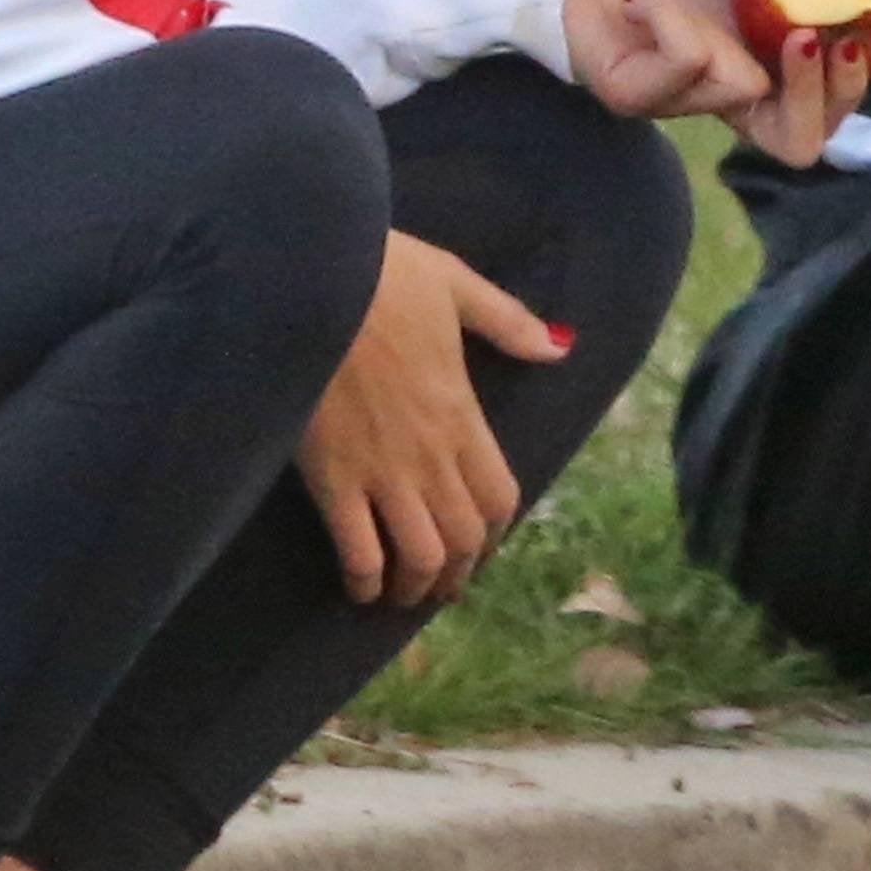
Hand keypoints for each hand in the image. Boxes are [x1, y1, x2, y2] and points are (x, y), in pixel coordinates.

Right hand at [298, 229, 568, 608]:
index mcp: (463, 414)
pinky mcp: (333, 479)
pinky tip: (358, 586)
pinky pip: (359, 551)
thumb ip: (508, 322)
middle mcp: (431, 455)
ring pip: (419, 556)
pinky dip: (364, 580)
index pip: (499, 497)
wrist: (311, 279)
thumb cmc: (379, 275)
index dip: (494, 534)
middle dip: (455, 574)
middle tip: (437, 585)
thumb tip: (560, 347)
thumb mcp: (455, 285)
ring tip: (399, 594)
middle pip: (462, 540)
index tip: (478, 544)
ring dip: (414, 586)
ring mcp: (383, 472)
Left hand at [560, 0, 870, 164]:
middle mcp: (718, 85)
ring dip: (723, 25)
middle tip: (812, 36)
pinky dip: (670, 19)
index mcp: (753, 51)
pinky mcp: (632, 95)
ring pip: (746, 92)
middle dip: (823, 89)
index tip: (862, 31)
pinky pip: (683, 63)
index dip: (851, 81)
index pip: (823, 101)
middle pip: (801, 140)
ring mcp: (675, 97)